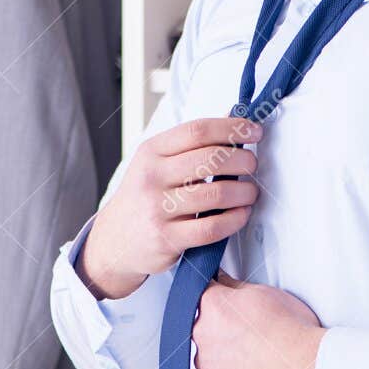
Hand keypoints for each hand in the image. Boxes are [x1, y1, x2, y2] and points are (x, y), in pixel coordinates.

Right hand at [76, 116, 261, 299]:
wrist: (115, 240)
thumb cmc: (144, 197)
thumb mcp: (154, 163)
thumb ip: (188, 148)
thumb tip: (233, 127)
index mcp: (151, 151)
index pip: (197, 131)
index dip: (232, 128)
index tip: (253, 131)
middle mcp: (152, 177)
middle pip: (211, 159)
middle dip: (242, 160)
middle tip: (252, 165)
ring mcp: (158, 209)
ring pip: (216, 194)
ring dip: (244, 192)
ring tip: (250, 192)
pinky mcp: (167, 239)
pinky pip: (212, 227)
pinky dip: (235, 219)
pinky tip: (241, 214)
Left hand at [192, 271, 324, 368]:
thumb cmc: (292, 331)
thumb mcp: (265, 293)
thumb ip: (234, 286)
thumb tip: (221, 280)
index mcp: (212, 304)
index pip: (203, 291)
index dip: (219, 296)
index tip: (229, 303)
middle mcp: (201, 333)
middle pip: (204, 324)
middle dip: (221, 325)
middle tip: (249, 331)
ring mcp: (205, 364)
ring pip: (209, 353)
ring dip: (223, 352)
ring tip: (254, 354)